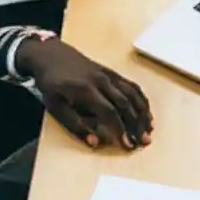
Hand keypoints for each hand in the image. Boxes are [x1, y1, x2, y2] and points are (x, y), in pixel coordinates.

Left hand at [16, 36, 153, 149]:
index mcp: (85, 90)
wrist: (51, 54)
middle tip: (143, 142)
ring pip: (132, 95)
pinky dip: (141, 100)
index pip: (110, 112)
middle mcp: (101, 81)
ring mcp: (109, 75)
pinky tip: (146, 112)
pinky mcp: (112, 73)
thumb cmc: (51, 83)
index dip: (121, 130)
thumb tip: (95, 143)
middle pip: (125, 104)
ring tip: (149, 130)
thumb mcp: (55, 106)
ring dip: (143, 113)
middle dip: (136, 125)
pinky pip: (132, 86)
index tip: (127, 144)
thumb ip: (75, 125)